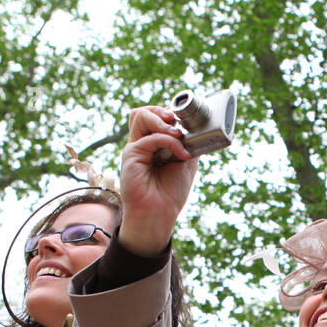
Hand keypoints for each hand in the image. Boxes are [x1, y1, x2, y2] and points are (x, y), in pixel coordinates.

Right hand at [117, 105, 197, 254]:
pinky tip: (181, 154)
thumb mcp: (186, 163)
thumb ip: (187, 143)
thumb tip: (195, 127)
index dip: (168, 113)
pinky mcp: (131, 154)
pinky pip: (151, 138)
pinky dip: (169, 141)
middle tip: (178, 123)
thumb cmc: (171, 193)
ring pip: (140, 116)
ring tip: (177, 133)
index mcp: (153, 144)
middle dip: (162, 111)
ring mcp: (135, 148)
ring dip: (162, 121)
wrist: (159, 214)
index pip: (154, 116)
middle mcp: (142, 143)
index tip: (186, 122)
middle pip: (143, 112)